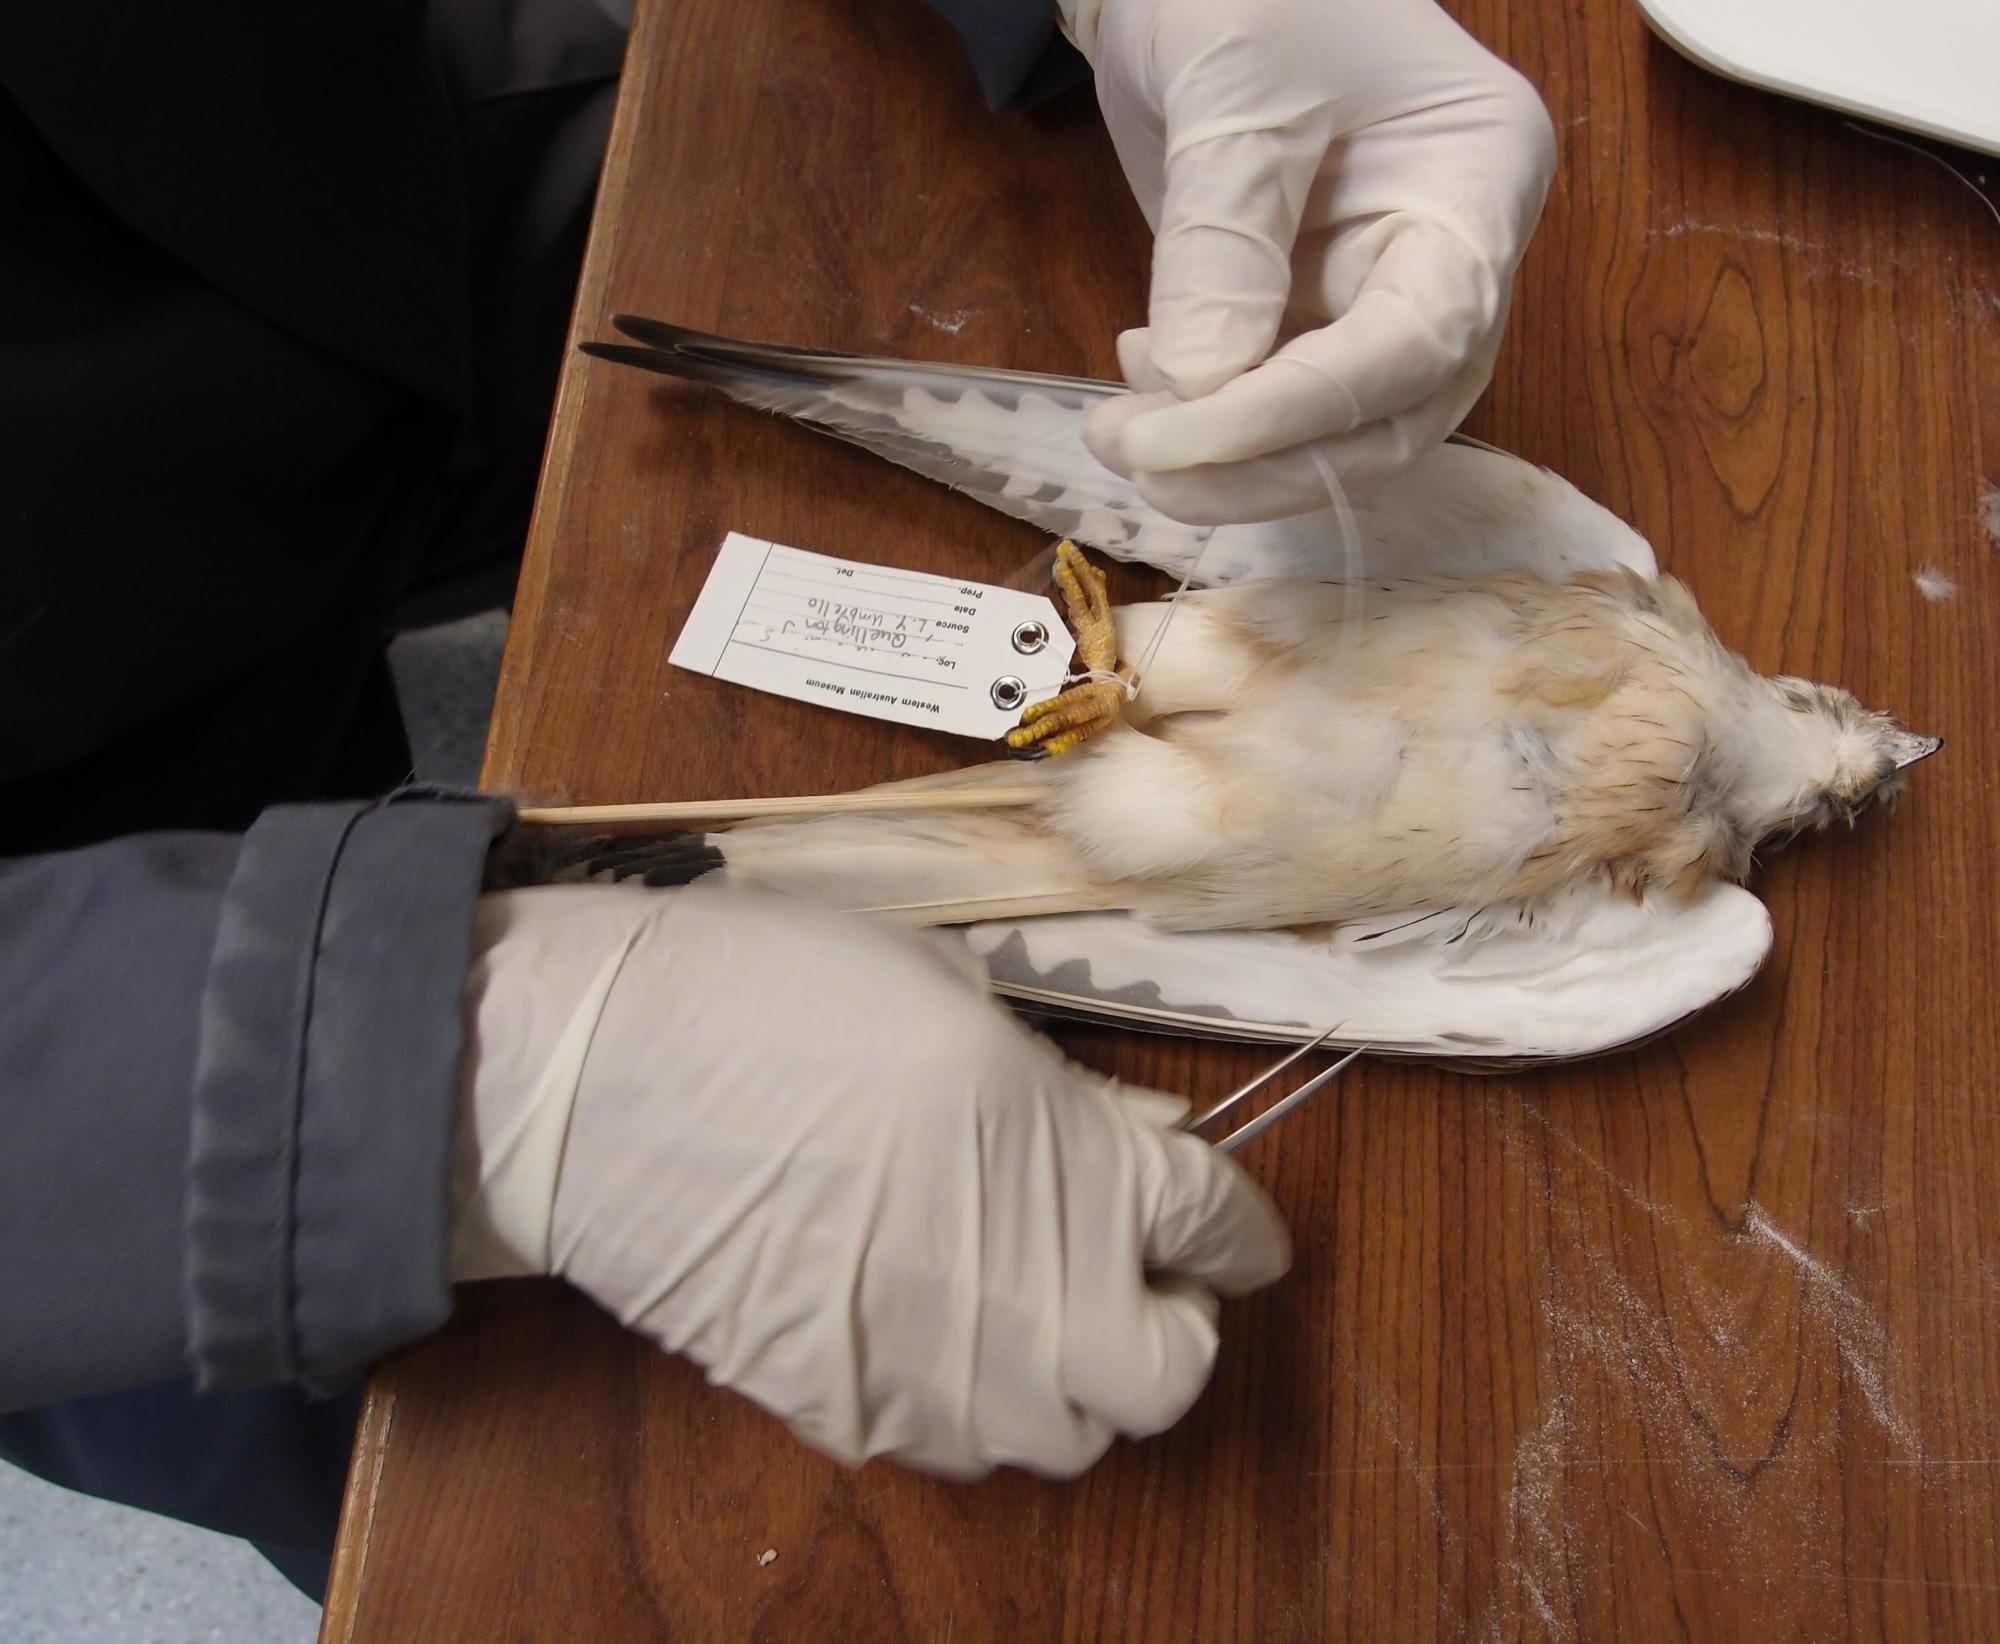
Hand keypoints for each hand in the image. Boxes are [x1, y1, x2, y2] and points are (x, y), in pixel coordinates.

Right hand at [450, 882, 1287, 1476]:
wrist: (608, 1079)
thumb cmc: (783, 996)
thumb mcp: (955, 1002)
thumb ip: (1070, 1094)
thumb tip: (1140, 1139)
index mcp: (1088, 1166)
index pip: (1227, 1227)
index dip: (1239, 1226)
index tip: (1229, 1229)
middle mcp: (1043, 1295)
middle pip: (1173, 1372)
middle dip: (1171, 1328)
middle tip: (1131, 1275)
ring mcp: (944, 1374)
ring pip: (1066, 1435)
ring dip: (1071, 1378)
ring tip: (1021, 1303)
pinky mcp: (850, 1416)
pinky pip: (949, 1442)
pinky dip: (963, 1399)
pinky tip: (921, 1327)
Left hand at [1065, 0, 1555, 522]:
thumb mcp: (1233, 86)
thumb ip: (1221, 240)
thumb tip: (1196, 390)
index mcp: (1480, 181)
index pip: (1414, 344)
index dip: (1296, 412)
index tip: (1179, 437)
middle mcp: (1450, 260)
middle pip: (1388, 420)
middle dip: (1260, 463)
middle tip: (1138, 455)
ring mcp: (1385, 294)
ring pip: (1335, 439)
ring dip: (1225, 463)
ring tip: (1122, 429)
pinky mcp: (1317, 315)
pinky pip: (1280, 410)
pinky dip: (1208, 424)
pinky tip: (1143, 380)